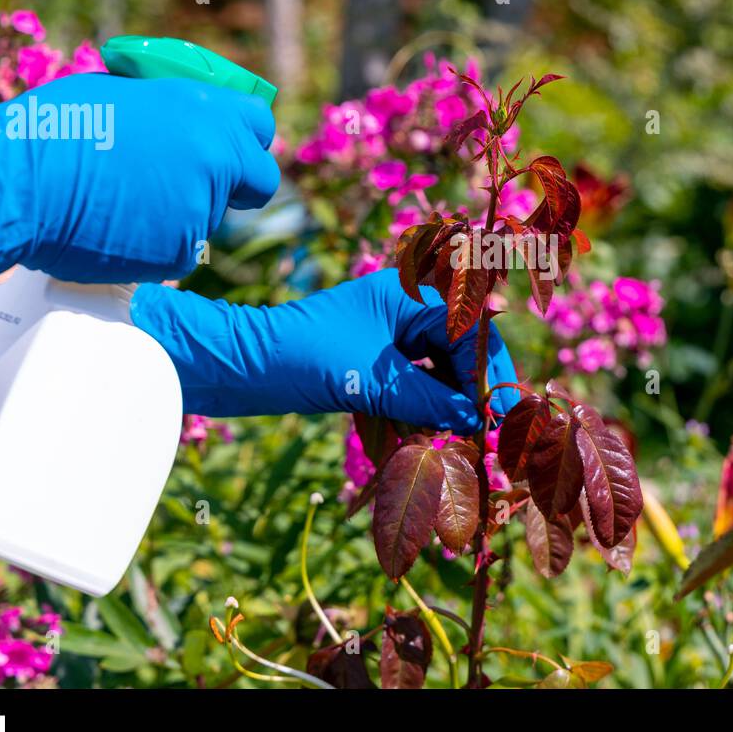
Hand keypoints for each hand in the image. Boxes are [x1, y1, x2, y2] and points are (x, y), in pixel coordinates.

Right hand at [0, 74, 277, 328]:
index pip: (259, 125)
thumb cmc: (54, 128)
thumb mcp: (121, 93)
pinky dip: (152, 245)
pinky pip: (177, 250)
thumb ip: (170, 108)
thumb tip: (186, 116)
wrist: (16, 182)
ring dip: (179, 213)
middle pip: (258, 180)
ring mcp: (202, 208)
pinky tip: (112, 228)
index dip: (244, 141)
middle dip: (238, 186)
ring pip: (207, 217)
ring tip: (118, 200)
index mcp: (206, 110)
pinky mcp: (179, 252)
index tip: (229, 152)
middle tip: (197, 188)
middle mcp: (216, 158)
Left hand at [130, 268, 520, 433]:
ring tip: (457, 439)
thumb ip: (429, 399)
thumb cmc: (302, 357)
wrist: (237, 366)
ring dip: (447, 403)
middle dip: (472, 388)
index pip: (471, 328)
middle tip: (484, 431)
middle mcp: (403, 307)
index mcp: (407, 292)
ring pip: (437, 368)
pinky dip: (421, 407)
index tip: (495, 415)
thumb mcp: (373, 380)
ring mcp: (386, 333)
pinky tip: (427, 435)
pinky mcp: (370, 360)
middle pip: (460, 347)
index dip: (487, 372)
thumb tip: (475, 421)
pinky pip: (412, 382)